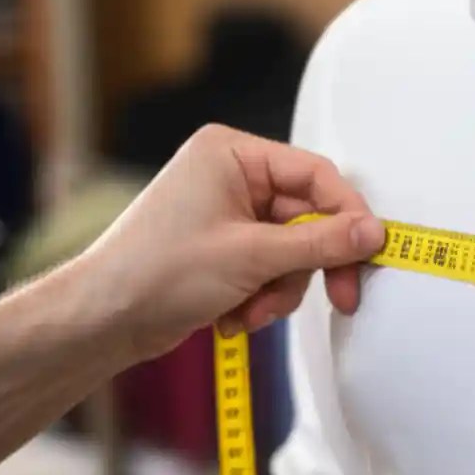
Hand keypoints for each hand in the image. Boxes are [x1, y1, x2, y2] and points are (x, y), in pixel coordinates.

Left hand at [79, 124, 383, 359]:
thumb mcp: (251, 256)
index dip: (347, 215)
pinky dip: (263, 297)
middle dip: (309, 265)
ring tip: (251, 311)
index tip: (370, 250)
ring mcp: (229, 214)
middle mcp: (232, 176)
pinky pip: (273, 269)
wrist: (102, 321)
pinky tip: (234, 315)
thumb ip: (320, 243)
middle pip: (309, 217)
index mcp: (232, 153)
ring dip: (281, 289)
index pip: (315, 175)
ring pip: (294, 250)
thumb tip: (372, 233)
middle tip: (340, 298)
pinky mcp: (227, 249)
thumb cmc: (155, 272)